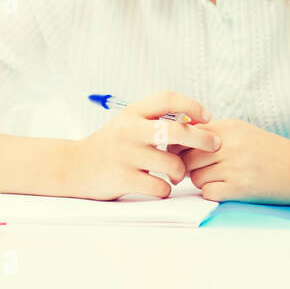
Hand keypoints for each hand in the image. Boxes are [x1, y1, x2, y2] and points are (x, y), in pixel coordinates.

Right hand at [59, 90, 220, 200]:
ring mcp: (126, 155)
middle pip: (177, 131)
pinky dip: (165, 189)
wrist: (74, 166)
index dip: (192, 105)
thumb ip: (154, 119)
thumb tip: (194, 122)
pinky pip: (160, 187)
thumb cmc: (109, 145)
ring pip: (172, 164)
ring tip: (176, 175)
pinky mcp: (123, 179)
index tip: (206, 117)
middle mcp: (130, 130)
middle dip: (202, 139)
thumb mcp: (128, 123)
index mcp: (132, 112)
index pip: (167, 98)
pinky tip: (160, 187)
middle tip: (214, 145)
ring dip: (181, 172)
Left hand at [178, 118, 289, 204]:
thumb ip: (215, 133)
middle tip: (201, 168)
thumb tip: (182, 138)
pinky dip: (211, 193)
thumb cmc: (272, 151)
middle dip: (189, 165)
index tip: (185, 152)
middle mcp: (231, 145)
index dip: (182, 145)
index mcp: (231, 128)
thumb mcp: (244, 131)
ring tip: (217, 178)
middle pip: (188, 157)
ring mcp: (235, 167)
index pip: (189, 134)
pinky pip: (207, 192)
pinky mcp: (239, 189)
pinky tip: (224, 188)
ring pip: (195, 176)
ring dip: (200, 180)